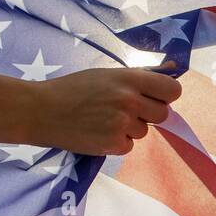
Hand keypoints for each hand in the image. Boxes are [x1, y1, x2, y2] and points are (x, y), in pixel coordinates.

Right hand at [33, 66, 180, 155]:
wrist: (41, 111)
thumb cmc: (73, 89)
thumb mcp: (107, 74)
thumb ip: (139, 76)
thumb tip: (174, 70)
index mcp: (129, 78)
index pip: (172, 90)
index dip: (166, 95)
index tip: (156, 97)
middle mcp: (130, 100)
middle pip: (163, 114)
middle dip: (149, 114)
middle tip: (126, 110)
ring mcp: (123, 123)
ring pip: (144, 131)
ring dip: (130, 129)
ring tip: (104, 120)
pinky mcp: (113, 144)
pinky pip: (129, 146)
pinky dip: (117, 142)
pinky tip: (98, 132)